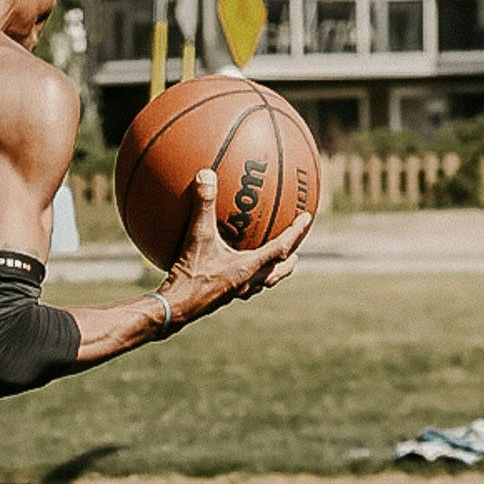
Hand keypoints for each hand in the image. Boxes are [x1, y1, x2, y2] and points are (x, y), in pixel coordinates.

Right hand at [156, 167, 313, 325]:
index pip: (282, 247)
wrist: (175, 309)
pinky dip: (247, 275)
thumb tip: (206, 174)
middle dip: (291, 257)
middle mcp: (248, 282)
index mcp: (249, 267)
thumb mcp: (196, 236)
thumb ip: (203, 205)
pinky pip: (242, 285)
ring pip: (264, 282)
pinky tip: (234, 267)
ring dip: (273, 270)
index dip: (296, 232)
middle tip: (297, 247)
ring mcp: (236, 293)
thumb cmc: (189, 275)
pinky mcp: (222, 298)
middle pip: (279, 270)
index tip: (308, 218)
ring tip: (276, 260)